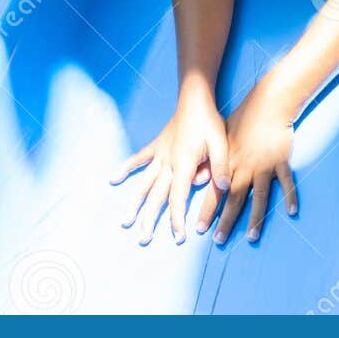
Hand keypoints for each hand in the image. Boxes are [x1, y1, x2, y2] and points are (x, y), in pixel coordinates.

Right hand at [109, 80, 229, 243]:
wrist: (195, 98)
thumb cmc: (209, 122)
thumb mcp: (221, 143)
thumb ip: (221, 166)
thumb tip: (224, 188)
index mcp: (184, 164)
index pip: (178, 198)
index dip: (177, 219)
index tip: (179, 237)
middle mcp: (168, 162)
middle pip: (157, 196)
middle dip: (150, 219)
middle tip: (143, 239)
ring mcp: (160, 154)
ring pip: (145, 182)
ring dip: (135, 202)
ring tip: (125, 220)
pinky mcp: (156, 146)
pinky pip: (139, 158)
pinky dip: (127, 167)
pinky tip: (114, 178)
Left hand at [197, 79, 297, 243]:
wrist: (268, 103)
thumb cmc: (245, 117)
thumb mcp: (223, 135)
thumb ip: (215, 157)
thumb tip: (200, 174)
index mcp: (230, 161)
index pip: (216, 190)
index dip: (208, 210)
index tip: (200, 229)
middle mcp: (245, 167)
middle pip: (234, 199)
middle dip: (225, 221)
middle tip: (218, 241)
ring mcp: (264, 166)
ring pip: (258, 197)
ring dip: (254, 218)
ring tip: (250, 237)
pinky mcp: (281, 161)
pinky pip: (286, 183)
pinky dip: (290, 196)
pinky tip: (292, 212)